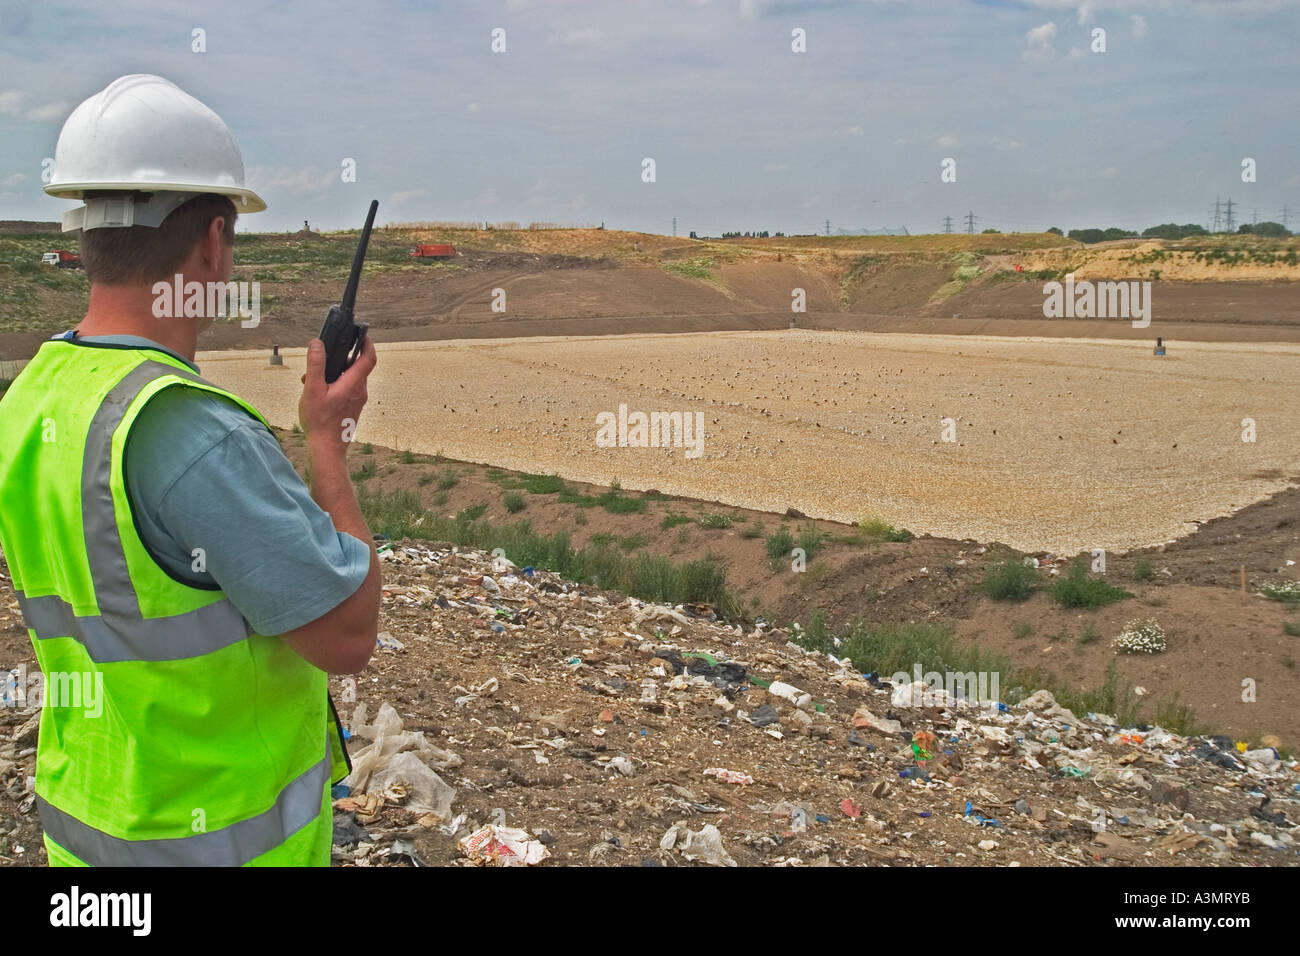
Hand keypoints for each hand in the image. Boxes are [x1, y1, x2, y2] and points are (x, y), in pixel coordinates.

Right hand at [298, 336, 376, 452]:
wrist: (327, 449)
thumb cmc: (320, 421)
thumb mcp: (313, 390)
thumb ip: (316, 365)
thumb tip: (317, 343)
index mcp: (354, 384)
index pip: (369, 358)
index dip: (367, 343)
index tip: (362, 334)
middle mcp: (360, 392)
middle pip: (357, 367)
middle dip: (341, 359)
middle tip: (323, 358)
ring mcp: (358, 401)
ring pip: (350, 379)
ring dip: (334, 374)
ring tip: (312, 381)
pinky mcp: (353, 408)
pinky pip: (347, 390)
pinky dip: (335, 385)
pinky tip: (318, 394)